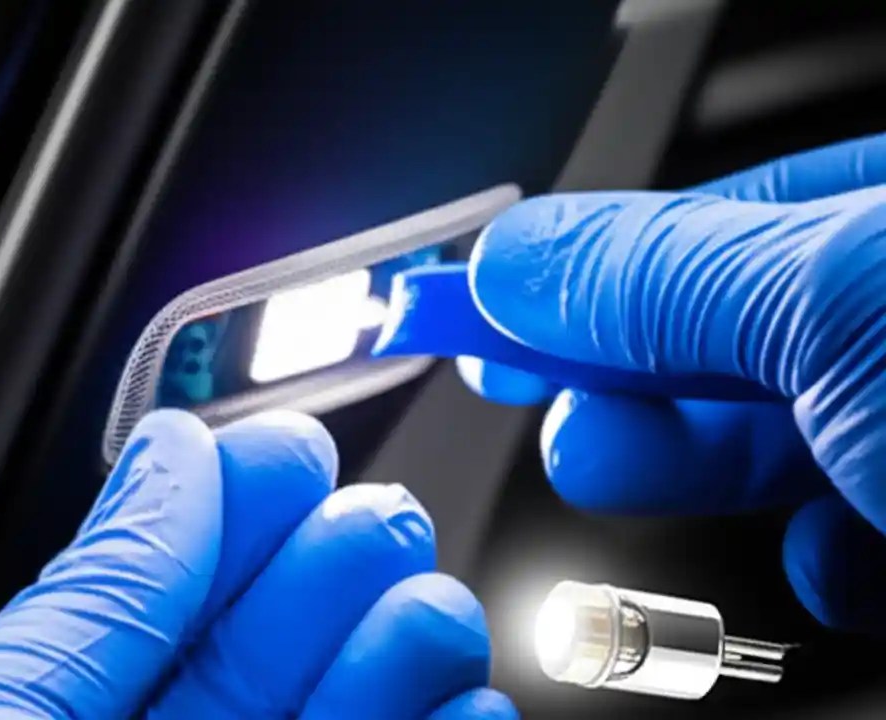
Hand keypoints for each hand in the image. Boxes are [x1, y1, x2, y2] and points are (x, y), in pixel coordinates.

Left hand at [0, 410, 515, 718]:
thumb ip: (97, 596)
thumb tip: (170, 450)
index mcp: (60, 711)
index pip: (168, 589)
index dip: (237, 506)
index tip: (292, 447)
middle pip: (272, 643)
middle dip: (337, 562)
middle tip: (378, 514)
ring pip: (354, 709)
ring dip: (407, 645)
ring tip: (425, 604)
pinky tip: (468, 702)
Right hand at [401, 133, 885, 632]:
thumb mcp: (841, 296)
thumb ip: (662, 273)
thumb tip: (509, 263)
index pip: (701, 214)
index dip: (569, 261)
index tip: (458, 303)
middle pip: (719, 331)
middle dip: (612, 372)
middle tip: (519, 383)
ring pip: (772, 437)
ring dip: (682, 466)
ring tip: (619, 464)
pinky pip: (849, 537)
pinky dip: (812, 561)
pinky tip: (822, 557)